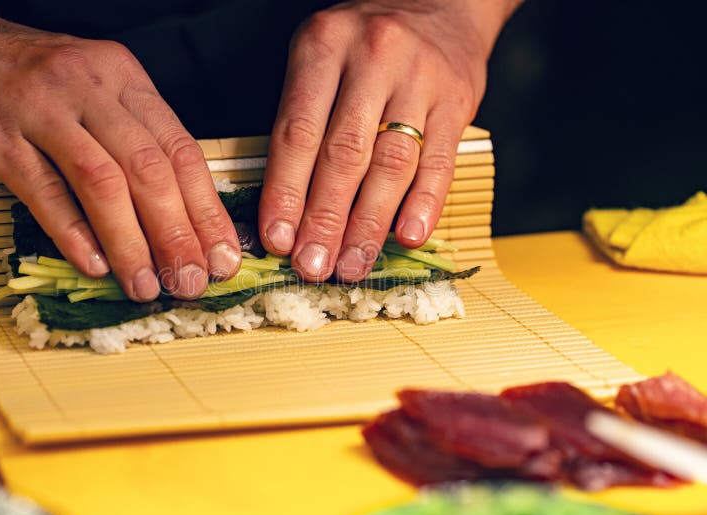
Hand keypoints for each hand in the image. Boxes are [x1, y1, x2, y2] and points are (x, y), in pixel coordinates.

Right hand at [0, 4, 241, 300]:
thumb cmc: (24, 78)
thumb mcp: (92, 90)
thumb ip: (134, 139)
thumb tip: (179, 215)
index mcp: (123, 77)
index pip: (181, 150)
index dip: (207, 210)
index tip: (223, 256)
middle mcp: (88, 85)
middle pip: (150, 169)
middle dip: (177, 235)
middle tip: (190, 282)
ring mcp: (38, 107)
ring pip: (102, 182)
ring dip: (130, 243)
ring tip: (145, 286)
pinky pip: (43, 190)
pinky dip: (73, 233)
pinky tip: (94, 265)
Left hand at [259, 0, 518, 281]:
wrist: (443, 4)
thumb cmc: (366, 44)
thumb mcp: (322, 58)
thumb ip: (303, 118)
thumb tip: (287, 207)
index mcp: (324, 46)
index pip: (297, 132)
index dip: (285, 192)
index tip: (277, 240)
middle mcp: (372, 57)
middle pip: (344, 154)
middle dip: (325, 219)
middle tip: (312, 267)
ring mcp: (420, 78)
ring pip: (391, 163)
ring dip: (369, 224)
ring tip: (352, 265)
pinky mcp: (459, 99)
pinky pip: (440, 160)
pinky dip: (424, 203)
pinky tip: (409, 237)